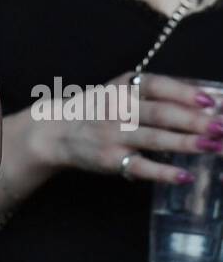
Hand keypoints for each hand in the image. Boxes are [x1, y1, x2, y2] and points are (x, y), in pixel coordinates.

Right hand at [30, 70, 222, 184]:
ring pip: (154, 138)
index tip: (211, 100)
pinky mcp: (109, 159)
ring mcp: (113, 134)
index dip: (184, 92)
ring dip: (187, 143)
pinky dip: (164, 172)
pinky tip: (185, 176)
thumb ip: (153, 94)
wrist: (56, 131)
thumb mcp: (119, 91)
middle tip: (221, 127)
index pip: (157, 85)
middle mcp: (117, 108)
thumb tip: (204, 99)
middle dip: (194, 120)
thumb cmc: (99, 109)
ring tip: (214, 147)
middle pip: (160, 113)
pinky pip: (140, 167)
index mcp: (123, 87)